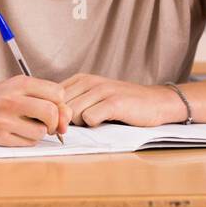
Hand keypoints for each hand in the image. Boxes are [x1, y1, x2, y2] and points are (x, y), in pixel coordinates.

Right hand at [0, 75, 70, 145]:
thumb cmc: (0, 98)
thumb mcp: (21, 90)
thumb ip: (47, 100)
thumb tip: (64, 123)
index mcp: (20, 83)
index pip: (57, 93)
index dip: (59, 103)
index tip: (52, 107)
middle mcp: (11, 100)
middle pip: (51, 112)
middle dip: (54, 121)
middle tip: (46, 123)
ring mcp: (4, 119)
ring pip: (41, 132)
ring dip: (39, 132)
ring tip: (27, 126)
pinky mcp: (0, 137)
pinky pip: (28, 143)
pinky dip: (28, 140)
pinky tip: (17, 132)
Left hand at [59, 74, 186, 126]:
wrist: (156, 102)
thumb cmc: (123, 104)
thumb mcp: (94, 97)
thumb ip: (73, 103)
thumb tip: (49, 119)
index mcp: (81, 79)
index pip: (52, 97)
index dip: (55, 114)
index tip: (64, 123)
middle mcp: (89, 81)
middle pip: (60, 107)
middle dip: (66, 122)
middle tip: (81, 127)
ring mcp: (102, 90)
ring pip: (72, 113)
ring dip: (81, 124)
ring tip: (96, 122)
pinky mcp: (114, 102)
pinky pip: (89, 118)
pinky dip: (94, 124)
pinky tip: (105, 121)